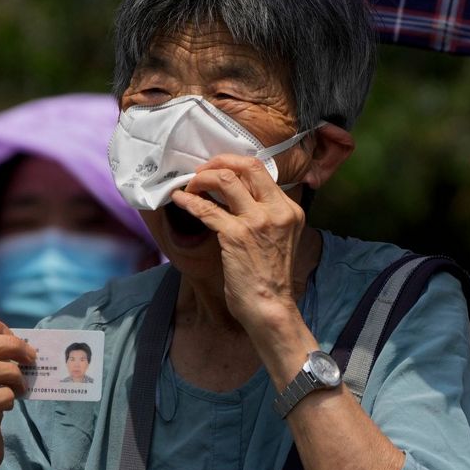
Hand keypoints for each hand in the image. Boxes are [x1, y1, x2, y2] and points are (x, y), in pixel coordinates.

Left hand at [171, 155, 303, 332]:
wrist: (270, 307)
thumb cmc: (270, 278)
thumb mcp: (280, 238)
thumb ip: (266, 216)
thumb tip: (236, 196)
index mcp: (290, 209)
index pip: (261, 171)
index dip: (234, 164)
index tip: (217, 169)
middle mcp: (277, 210)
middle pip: (247, 166)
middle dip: (219, 162)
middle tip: (202, 171)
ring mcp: (257, 221)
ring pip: (226, 180)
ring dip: (203, 178)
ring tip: (191, 185)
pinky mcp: (236, 235)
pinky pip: (207, 209)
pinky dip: (190, 201)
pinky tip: (180, 199)